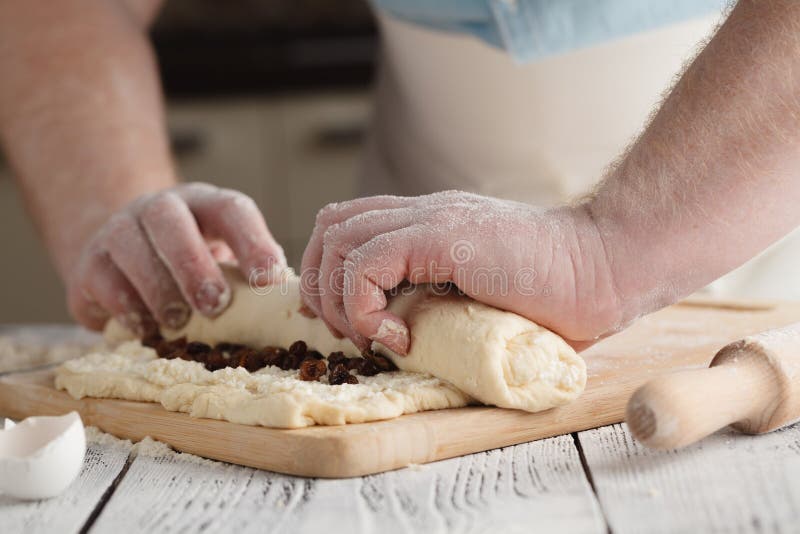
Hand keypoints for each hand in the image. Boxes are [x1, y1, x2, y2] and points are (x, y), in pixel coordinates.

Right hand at [67, 182, 284, 333]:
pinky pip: (100, 278)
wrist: (128, 258)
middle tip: (214, 305)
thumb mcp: (227, 260)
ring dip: (157, 288)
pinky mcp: (89, 261)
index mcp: (206, 205)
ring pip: (130, 245)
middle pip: (171, 221)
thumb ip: (253, 275)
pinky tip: (145, 328)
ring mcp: (119, 229)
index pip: (232, 210)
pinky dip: (124, 306)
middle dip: (193, 264)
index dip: (253, 243)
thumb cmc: (196, 265)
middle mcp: (160, 208)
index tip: (269, 281)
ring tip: (178, 322)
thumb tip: (294, 306)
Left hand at [300, 190, 622, 353]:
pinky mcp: (444, 235)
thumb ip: (442, 300)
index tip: (348, 323)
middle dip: (319, 288)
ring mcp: (432, 218)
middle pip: (329, 226)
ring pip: (338, 239)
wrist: (607, 268)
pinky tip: (397, 336)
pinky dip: (365, 306)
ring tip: (374, 338)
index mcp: (428, 223)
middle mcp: (423, 212)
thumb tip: (408, 336)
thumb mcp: (481, 297)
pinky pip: (368, 262)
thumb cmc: (558, 295)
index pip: (347, 224)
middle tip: (351, 334)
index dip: (329, 274)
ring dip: (339, 301)